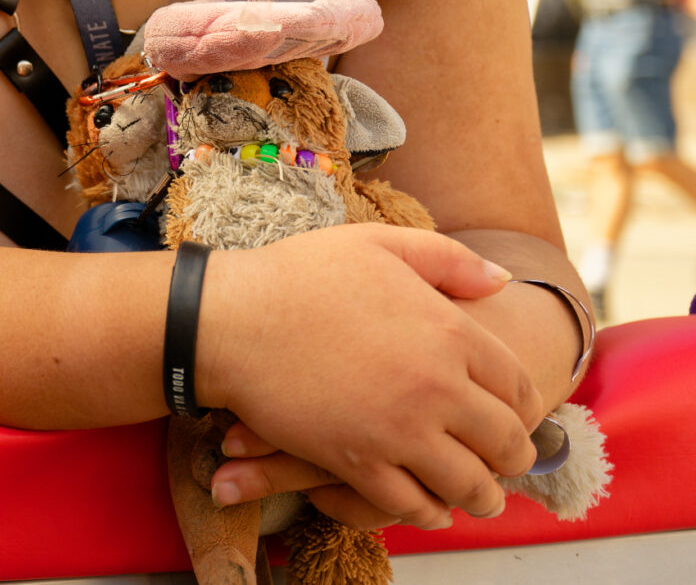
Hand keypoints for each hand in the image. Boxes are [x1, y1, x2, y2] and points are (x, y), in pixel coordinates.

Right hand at [196, 225, 540, 529]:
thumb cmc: (297, 275)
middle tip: (508, 463)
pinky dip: (429, 512)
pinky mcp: (359, 461)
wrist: (229, 318)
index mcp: (451, 333)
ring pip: (469, 484)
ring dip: (482, 495)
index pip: (520, 388)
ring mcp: (400, 429)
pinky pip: (413, 504)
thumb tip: (502, 281)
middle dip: (514, 458)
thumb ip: (448, 259)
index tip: (516, 418)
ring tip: (481, 496)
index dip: (526, 409)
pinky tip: (430, 508)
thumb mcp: (377, 243)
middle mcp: (438, 387)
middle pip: (507, 443)